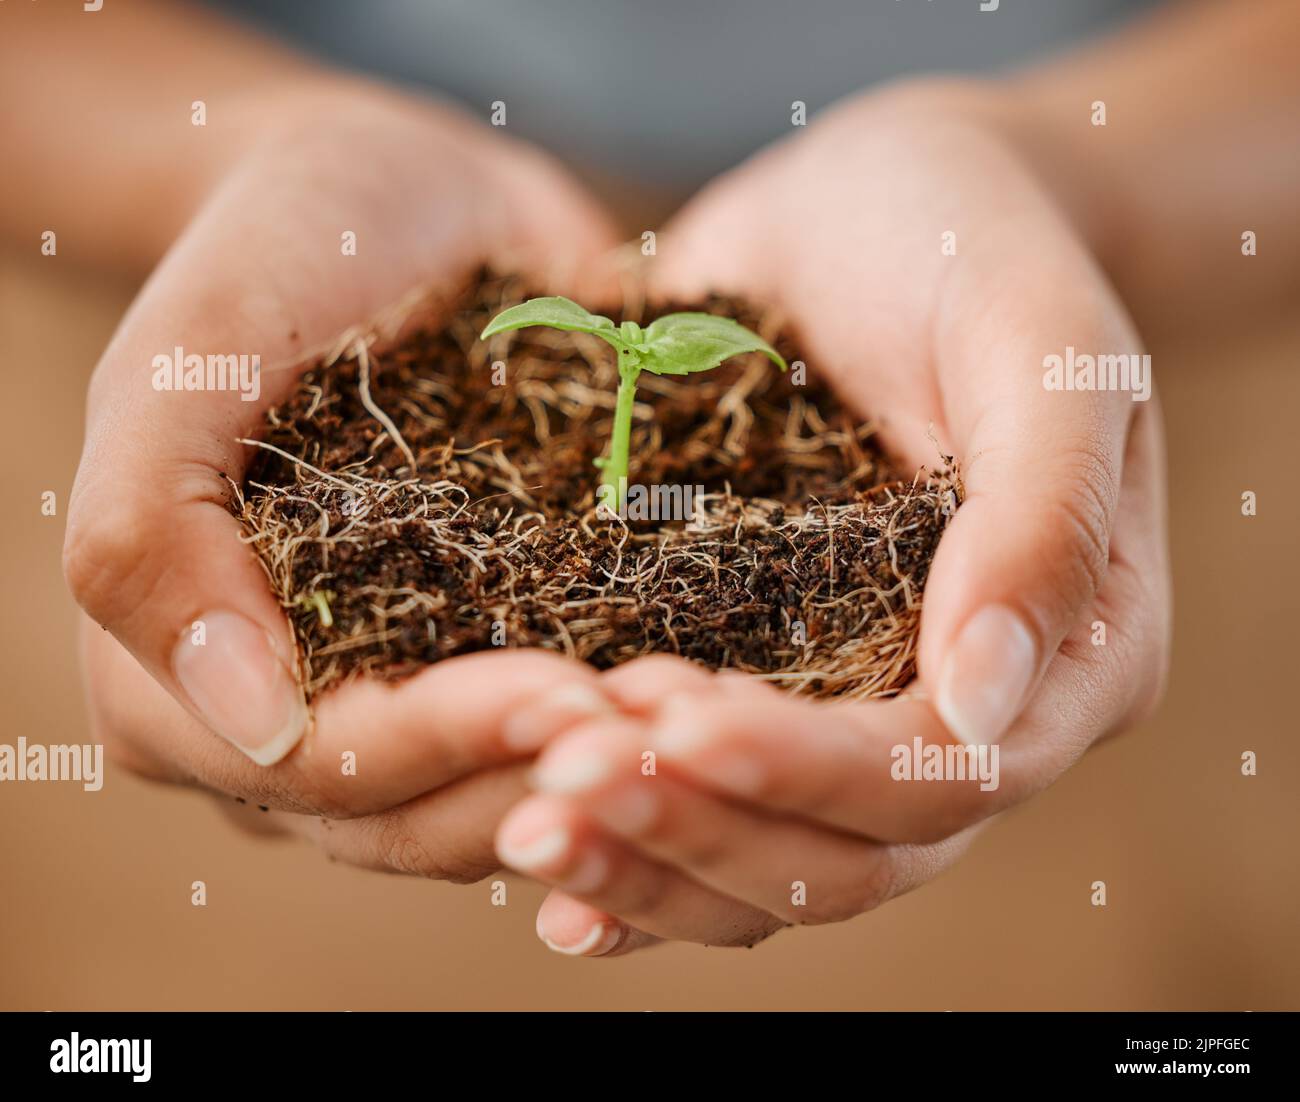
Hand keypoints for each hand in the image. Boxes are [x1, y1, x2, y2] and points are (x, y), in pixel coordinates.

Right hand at [64, 81, 621, 877]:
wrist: (407, 201)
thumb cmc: (280, 252)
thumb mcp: (187, 357)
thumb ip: (149, 532)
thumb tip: (248, 720)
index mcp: (178, 677)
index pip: (315, 765)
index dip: (438, 744)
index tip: (565, 692)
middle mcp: (286, 720)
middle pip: (413, 813)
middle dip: (537, 773)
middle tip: (661, 723)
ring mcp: (396, 699)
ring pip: (492, 802)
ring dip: (594, 777)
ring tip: (698, 719)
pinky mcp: (490, 662)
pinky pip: (554, 738)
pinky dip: (625, 736)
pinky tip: (709, 703)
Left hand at [493, 80, 1170, 953]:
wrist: (877, 207)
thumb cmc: (970, 245)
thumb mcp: (1033, 337)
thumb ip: (1040, 513)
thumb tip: (983, 703)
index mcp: (1076, 657)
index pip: (944, 772)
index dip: (809, 769)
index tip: (670, 711)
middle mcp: (967, 716)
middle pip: (848, 855)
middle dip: (703, 830)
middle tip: (561, 781)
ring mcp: (860, 713)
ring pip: (770, 867)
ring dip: (648, 861)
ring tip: (526, 824)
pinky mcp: (770, 686)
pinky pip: (712, 815)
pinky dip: (634, 854)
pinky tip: (544, 863)